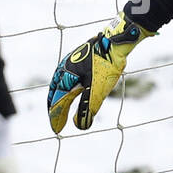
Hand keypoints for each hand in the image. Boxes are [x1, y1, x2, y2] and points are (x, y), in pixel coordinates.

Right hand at [47, 12, 154, 132]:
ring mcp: (71, 64)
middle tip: (57, 123)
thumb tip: (80, 126)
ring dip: (62, 99)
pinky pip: (69, 79)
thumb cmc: (105, 64)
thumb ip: (87, 108)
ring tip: (63, 110)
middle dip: (57, 110)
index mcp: (65, 77)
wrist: (116, 41)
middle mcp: (64, 70)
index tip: (57, 130)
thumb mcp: (98, 91)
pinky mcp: (79, 61)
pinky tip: (74, 93)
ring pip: (62, 86)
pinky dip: (69, 90)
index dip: (56, 117)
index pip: (57, 102)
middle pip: (56, 94)